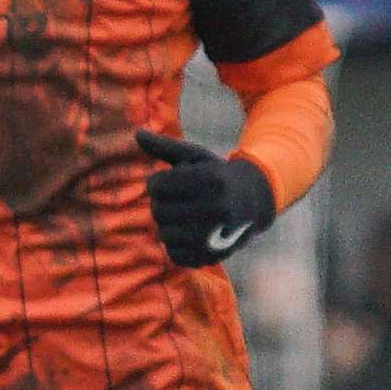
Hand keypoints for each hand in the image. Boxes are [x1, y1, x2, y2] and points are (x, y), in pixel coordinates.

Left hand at [140, 130, 276, 266]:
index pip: (155, 186)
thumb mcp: (195, 157)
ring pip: (163, 234)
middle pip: (157, 211)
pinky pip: (174, 254)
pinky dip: (177, 244)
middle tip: (177, 199)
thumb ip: (165, 146)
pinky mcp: (213, 256)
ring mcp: (216, 235)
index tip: (167, 181)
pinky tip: (191, 232)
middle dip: (162, 203)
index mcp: (211, 180)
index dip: (156, 183)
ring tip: (186, 215)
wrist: (253, 202)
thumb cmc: (216, 175)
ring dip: (169, 224)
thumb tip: (137, 134)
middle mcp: (216, 208)